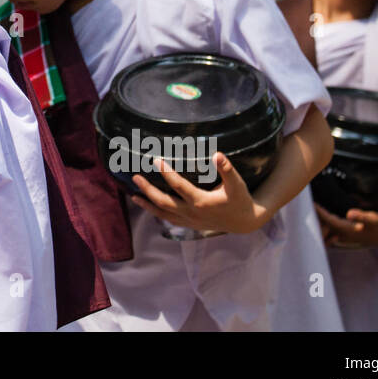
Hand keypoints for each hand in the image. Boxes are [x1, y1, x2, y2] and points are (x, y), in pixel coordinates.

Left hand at [130, 153, 267, 234]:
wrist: (244, 221)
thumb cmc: (240, 199)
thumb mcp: (237, 184)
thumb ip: (227, 169)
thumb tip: (217, 154)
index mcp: (201, 202)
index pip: (179, 186)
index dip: (166, 173)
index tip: (155, 160)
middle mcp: (192, 213)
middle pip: (164, 202)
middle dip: (148, 190)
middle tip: (135, 177)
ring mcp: (189, 221)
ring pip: (163, 214)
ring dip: (147, 204)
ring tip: (133, 195)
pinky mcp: (189, 224)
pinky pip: (168, 219)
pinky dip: (156, 212)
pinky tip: (147, 205)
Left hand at [315, 204, 377, 247]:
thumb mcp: (374, 219)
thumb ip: (361, 216)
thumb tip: (349, 213)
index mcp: (346, 229)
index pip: (328, 220)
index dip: (319, 212)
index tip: (311, 202)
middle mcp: (342, 234)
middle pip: (323, 226)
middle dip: (313, 218)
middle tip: (304, 204)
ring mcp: (342, 235)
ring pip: (325, 230)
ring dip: (317, 222)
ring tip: (309, 210)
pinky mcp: (344, 234)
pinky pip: (329, 230)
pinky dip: (322, 224)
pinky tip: (319, 218)